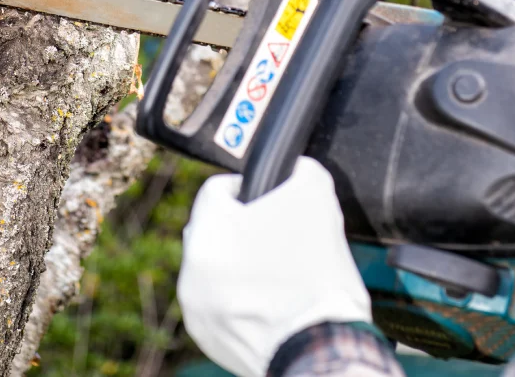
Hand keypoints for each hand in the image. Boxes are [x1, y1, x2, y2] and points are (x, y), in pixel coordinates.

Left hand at [177, 156, 370, 376]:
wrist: (323, 347)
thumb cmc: (317, 276)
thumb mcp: (316, 197)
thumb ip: (297, 170)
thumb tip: (291, 167)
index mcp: (208, 232)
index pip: (218, 188)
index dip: (250, 188)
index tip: (273, 201)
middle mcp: (191, 270)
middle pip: (213, 228)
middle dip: (242, 226)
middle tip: (278, 236)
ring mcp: (197, 307)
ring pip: (214, 266)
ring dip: (239, 262)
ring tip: (278, 271)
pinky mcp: (208, 335)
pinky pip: (218, 301)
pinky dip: (239, 296)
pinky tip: (271, 298)